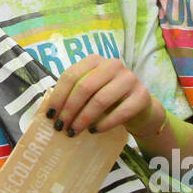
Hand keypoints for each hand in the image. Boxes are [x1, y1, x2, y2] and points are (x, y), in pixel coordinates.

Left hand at [43, 55, 157, 136]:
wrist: (139, 108)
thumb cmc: (107, 99)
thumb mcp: (90, 91)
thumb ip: (73, 94)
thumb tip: (50, 112)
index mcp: (95, 60)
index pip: (71, 75)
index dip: (58, 96)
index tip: (50, 115)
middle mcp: (113, 65)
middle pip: (85, 87)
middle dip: (69, 109)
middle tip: (61, 127)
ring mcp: (129, 79)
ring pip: (101, 100)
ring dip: (84, 118)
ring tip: (74, 131)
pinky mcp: (142, 96)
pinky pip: (120, 112)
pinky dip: (104, 124)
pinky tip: (93, 131)